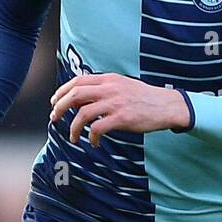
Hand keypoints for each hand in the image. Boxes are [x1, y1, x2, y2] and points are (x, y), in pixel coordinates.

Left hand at [49, 73, 189, 146]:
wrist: (166, 106)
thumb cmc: (144, 98)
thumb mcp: (122, 85)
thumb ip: (104, 89)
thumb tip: (82, 97)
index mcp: (108, 79)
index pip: (77, 81)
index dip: (62, 91)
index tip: (55, 102)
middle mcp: (109, 88)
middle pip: (75, 95)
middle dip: (60, 107)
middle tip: (55, 118)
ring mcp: (115, 103)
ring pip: (83, 114)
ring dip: (73, 127)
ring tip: (73, 137)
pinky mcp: (122, 118)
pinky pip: (97, 128)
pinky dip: (91, 137)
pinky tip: (94, 142)